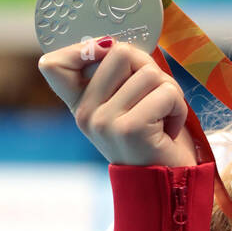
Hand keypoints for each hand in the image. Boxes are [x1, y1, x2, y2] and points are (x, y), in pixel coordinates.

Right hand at [37, 36, 197, 166]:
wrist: (170, 187)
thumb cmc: (156, 140)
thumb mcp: (130, 103)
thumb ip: (121, 74)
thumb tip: (116, 42)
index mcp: (80, 106)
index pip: (52, 64)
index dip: (84, 49)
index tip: (110, 59)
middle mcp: (85, 114)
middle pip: (120, 52)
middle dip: (149, 70)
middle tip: (154, 101)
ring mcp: (103, 122)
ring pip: (149, 72)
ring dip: (169, 93)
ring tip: (163, 120)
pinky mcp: (129, 129)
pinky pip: (166, 93)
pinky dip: (178, 109)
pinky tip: (169, 131)